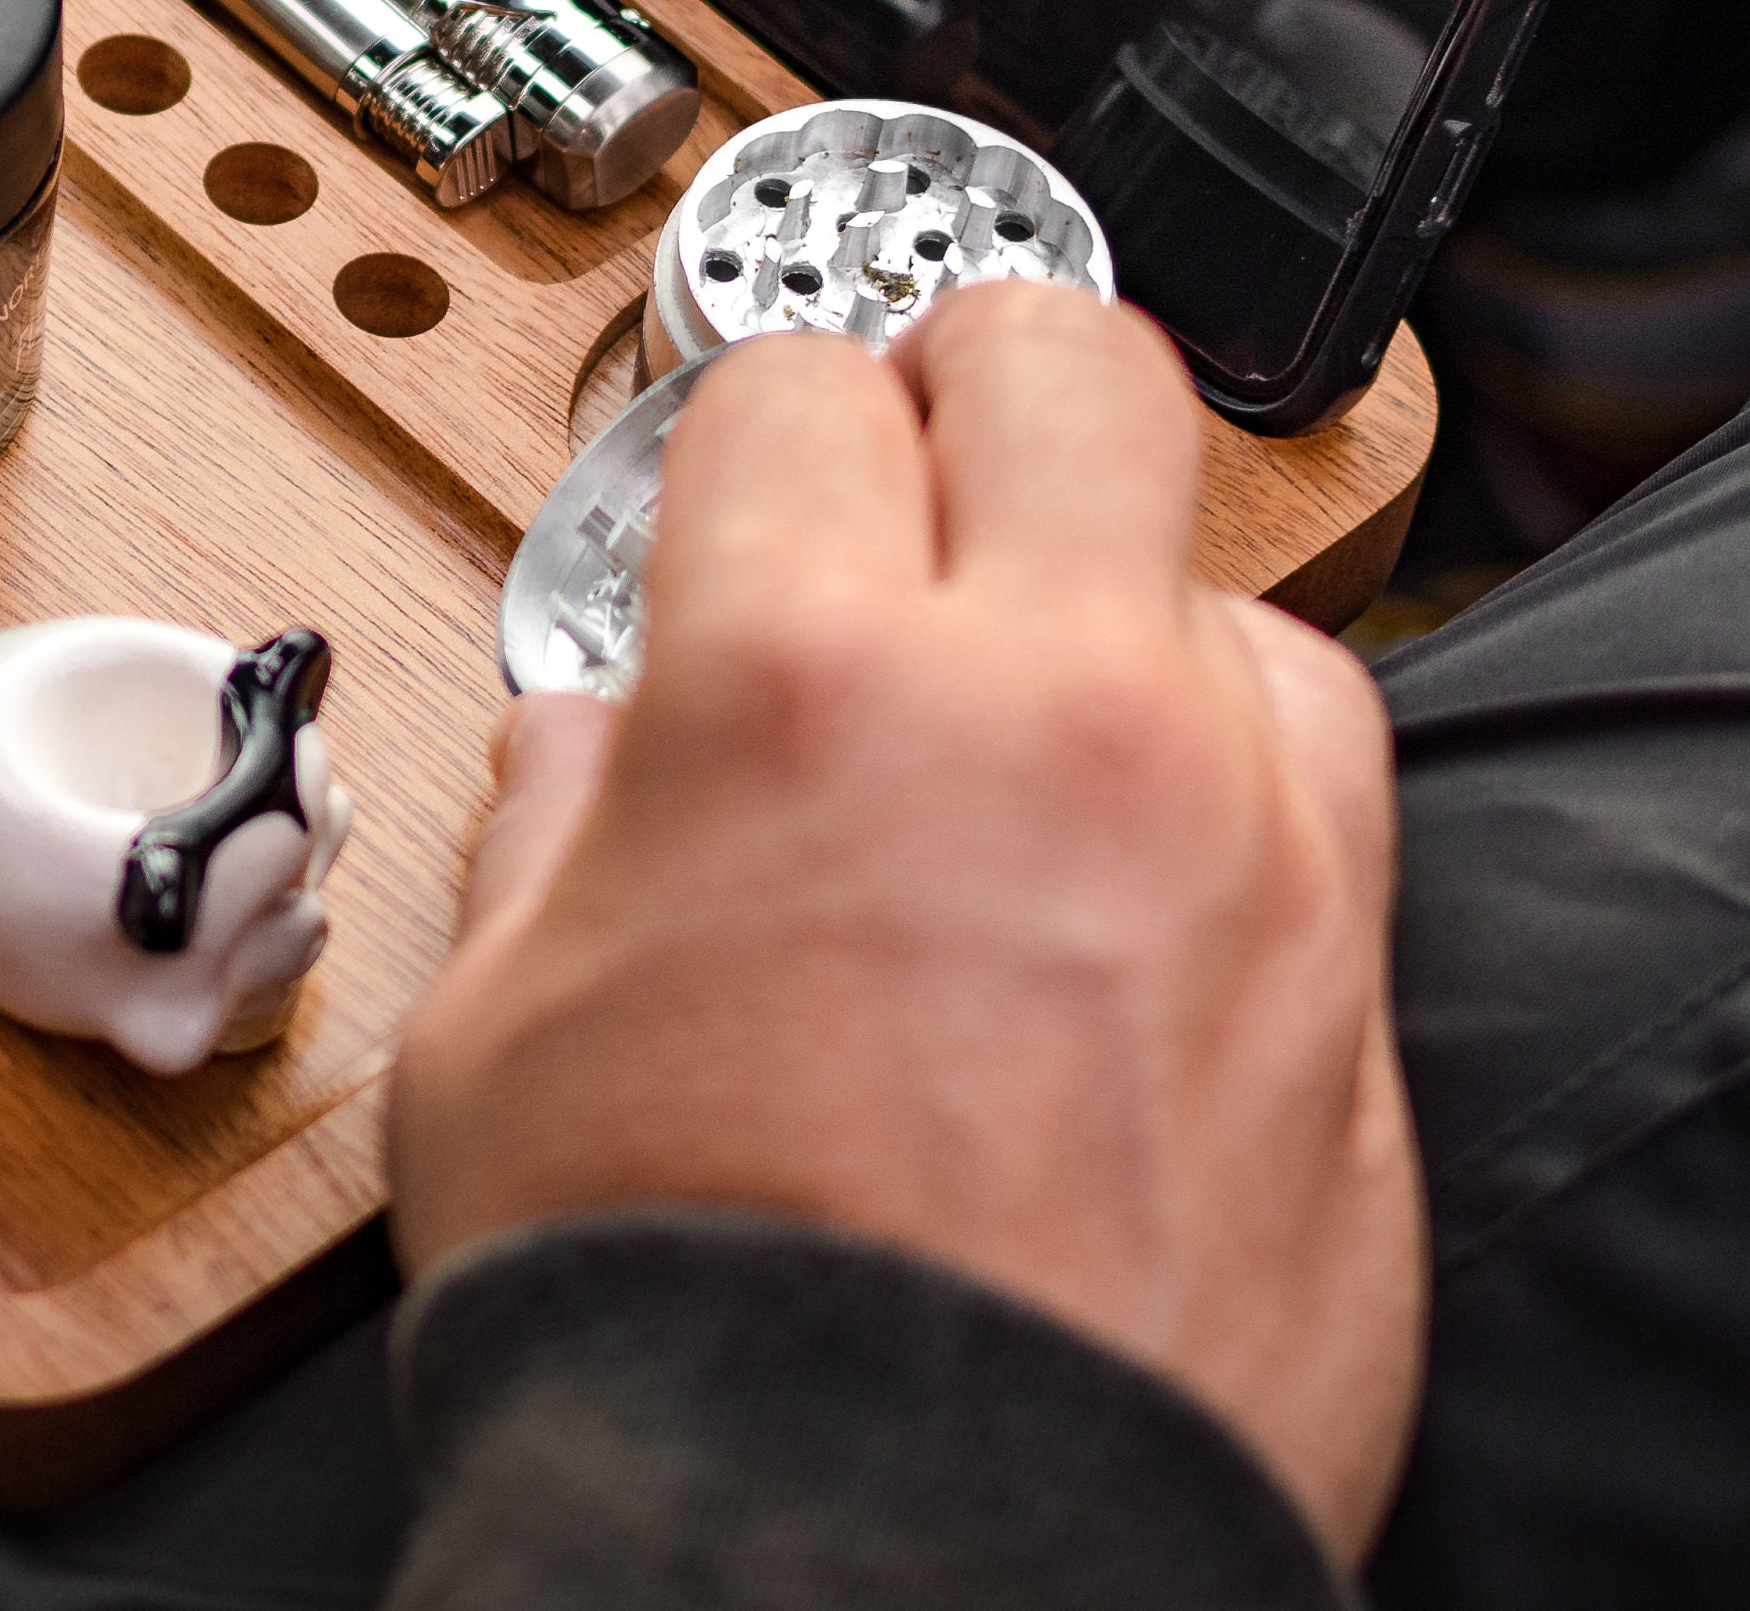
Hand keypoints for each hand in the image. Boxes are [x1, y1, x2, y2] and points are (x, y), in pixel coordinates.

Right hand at [390, 282, 1423, 1558]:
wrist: (876, 1551)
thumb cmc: (681, 1311)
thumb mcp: (500, 1027)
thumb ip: (551, 824)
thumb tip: (587, 746)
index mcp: (798, 684)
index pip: (793, 384)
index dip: (739, 421)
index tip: (735, 481)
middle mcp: (1045, 712)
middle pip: (1063, 355)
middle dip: (964, 368)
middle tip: (910, 448)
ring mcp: (1230, 831)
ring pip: (1211, 557)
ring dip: (1101, 591)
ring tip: (1010, 708)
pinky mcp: (1345, 971)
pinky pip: (1312, 753)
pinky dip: (1217, 754)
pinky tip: (1124, 850)